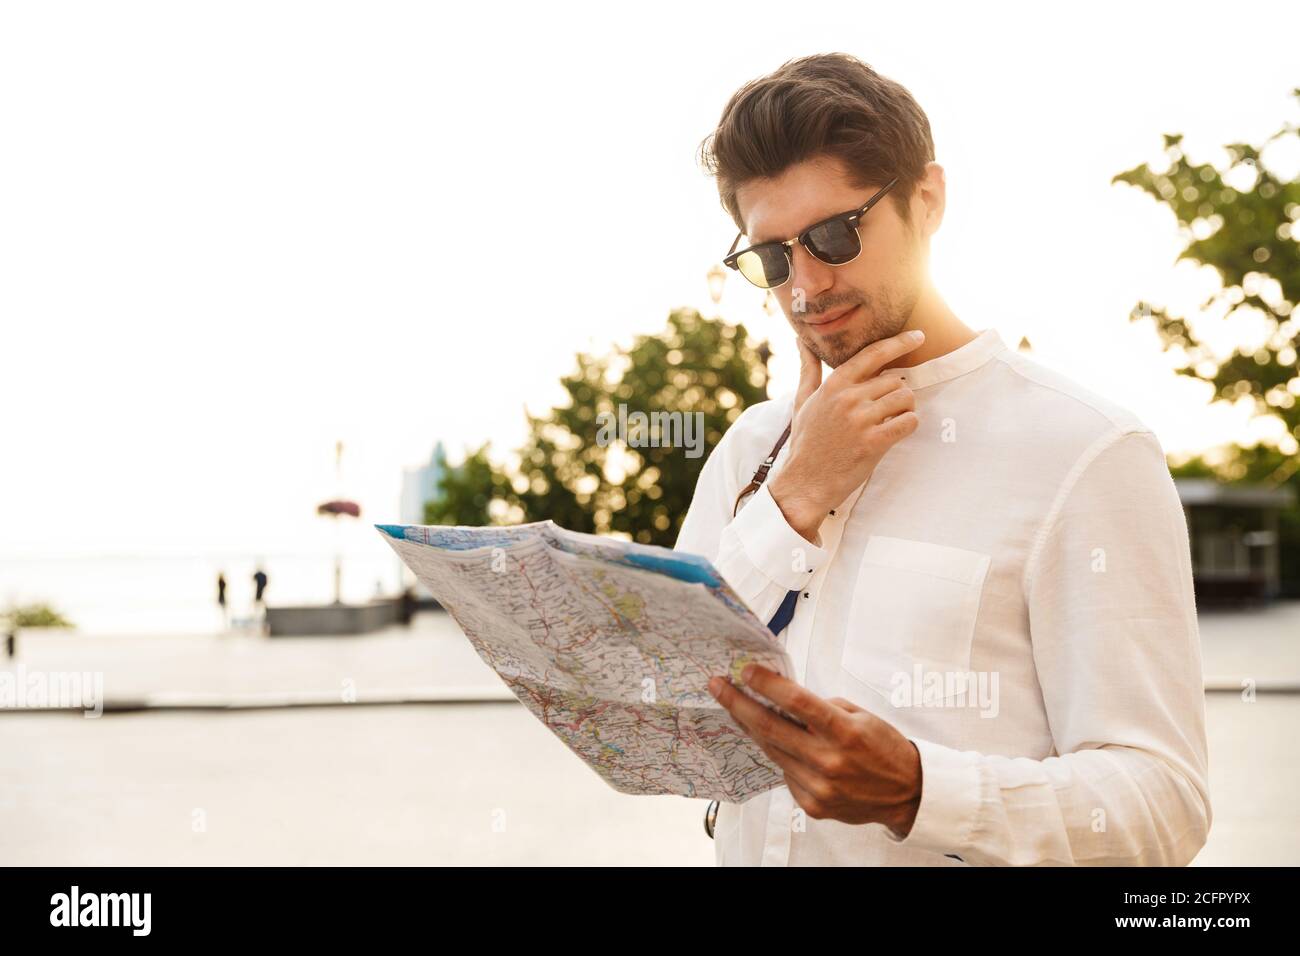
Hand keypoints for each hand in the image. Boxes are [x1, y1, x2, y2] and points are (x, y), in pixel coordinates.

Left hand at [708, 665, 921, 835]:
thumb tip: (782, 698)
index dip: (766, 684)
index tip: (744, 670)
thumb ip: (821, 708)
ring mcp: (818, 786)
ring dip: (750, 728)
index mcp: (843, 732)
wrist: (907, 793)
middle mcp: (828, 761)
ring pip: (772, 751)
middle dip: (737, 704)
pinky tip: (780, 744)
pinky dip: (780, 756)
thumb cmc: (883, 747)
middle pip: (770, 728)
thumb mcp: (860, 716)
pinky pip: (785, 773)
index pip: (796, 702)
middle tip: (716, 686)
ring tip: (734, 708)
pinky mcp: (812, 805)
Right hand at [768, 329, 924, 540]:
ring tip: (891, 421)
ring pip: (905, 398)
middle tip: (888, 410)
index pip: (873, 354)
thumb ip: (807, 370)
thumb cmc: (805, 442)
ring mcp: (861, 420)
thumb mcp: (802, 402)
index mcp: (834, 385)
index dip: (899, 343)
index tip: (918, 336)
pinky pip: (909, 421)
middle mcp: (848, 398)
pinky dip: (909, 425)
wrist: (804, 483)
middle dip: (898, 393)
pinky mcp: (874, 442)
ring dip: (906, 408)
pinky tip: (895, 432)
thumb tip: (800, 341)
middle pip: (896, 379)